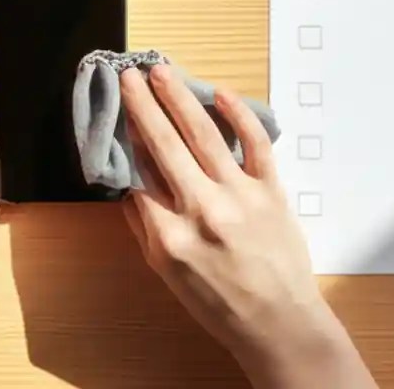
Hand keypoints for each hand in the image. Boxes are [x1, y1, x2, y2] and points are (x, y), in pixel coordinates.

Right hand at [120, 65, 374, 388]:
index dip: (125, 137)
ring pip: (204, 136)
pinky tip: (220, 94)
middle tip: (129, 74)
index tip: (115, 108)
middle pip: (164, 145)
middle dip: (143, 105)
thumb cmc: (217, 304)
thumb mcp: (166, 273)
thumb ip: (145, 226)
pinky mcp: (272, 191)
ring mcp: (240, 197)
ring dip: (179, 99)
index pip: (138, 173)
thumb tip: (128, 183)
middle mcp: (202, 210)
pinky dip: (238, 116)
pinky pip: (254, 145)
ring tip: (162, 71)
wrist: (278, 322)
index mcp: (169, 236)